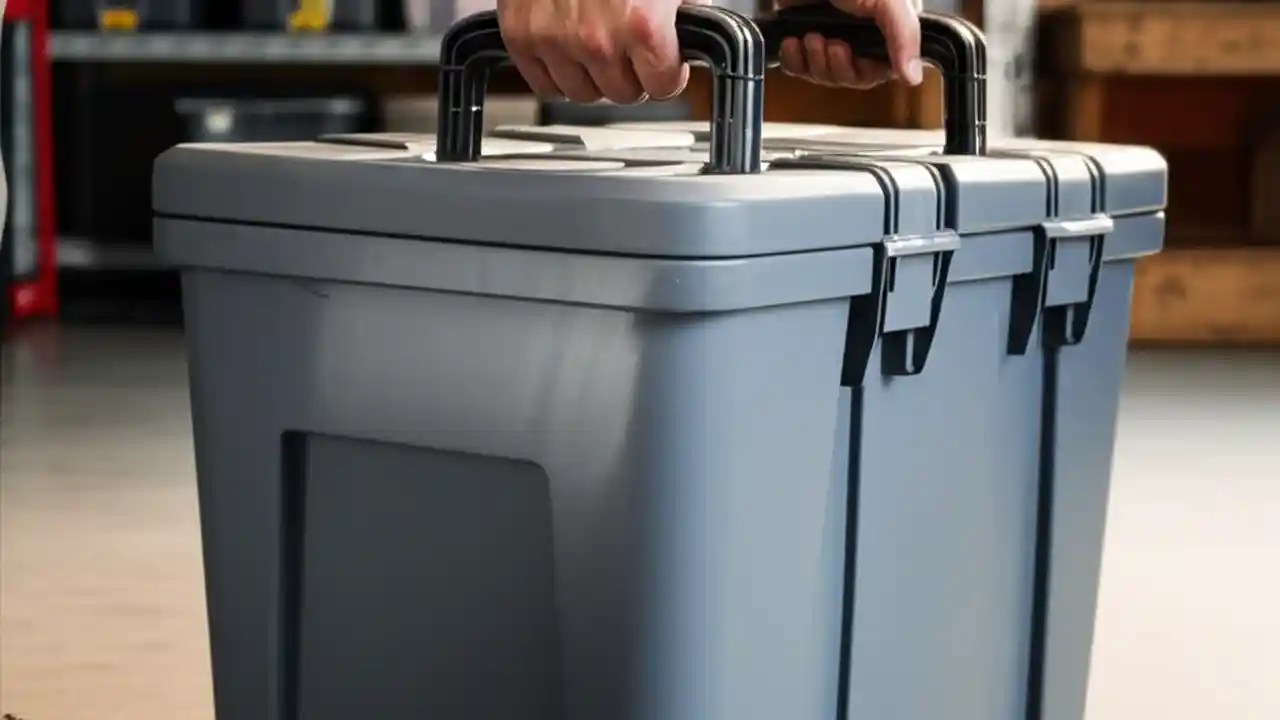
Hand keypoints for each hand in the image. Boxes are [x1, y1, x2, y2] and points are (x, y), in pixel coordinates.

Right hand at [497, 0, 699, 104]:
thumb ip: (687, 7)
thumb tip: (694, 32)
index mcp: (642, 24)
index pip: (662, 87)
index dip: (667, 72)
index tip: (663, 62)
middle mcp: (597, 40)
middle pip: (623, 94)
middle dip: (631, 74)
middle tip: (628, 48)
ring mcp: (554, 40)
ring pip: (582, 93)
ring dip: (593, 75)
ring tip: (597, 44)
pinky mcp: (520, 34)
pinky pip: (542, 82)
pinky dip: (556, 69)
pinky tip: (567, 46)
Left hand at [776, 0, 922, 88]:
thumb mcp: (887, 1)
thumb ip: (904, 36)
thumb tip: (914, 76)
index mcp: (884, 29)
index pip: (879, 71)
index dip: (865, 71)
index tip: (854, 55)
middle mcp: (858, 35)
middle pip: (850, 77)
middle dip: (836, 66)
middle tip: (830, 43)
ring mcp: (830, 35)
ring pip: (824, 75)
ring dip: (814, 62)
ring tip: (811, 36)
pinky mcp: (803, 36)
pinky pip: (799, 67)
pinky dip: (794, 60)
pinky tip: (793, 41)